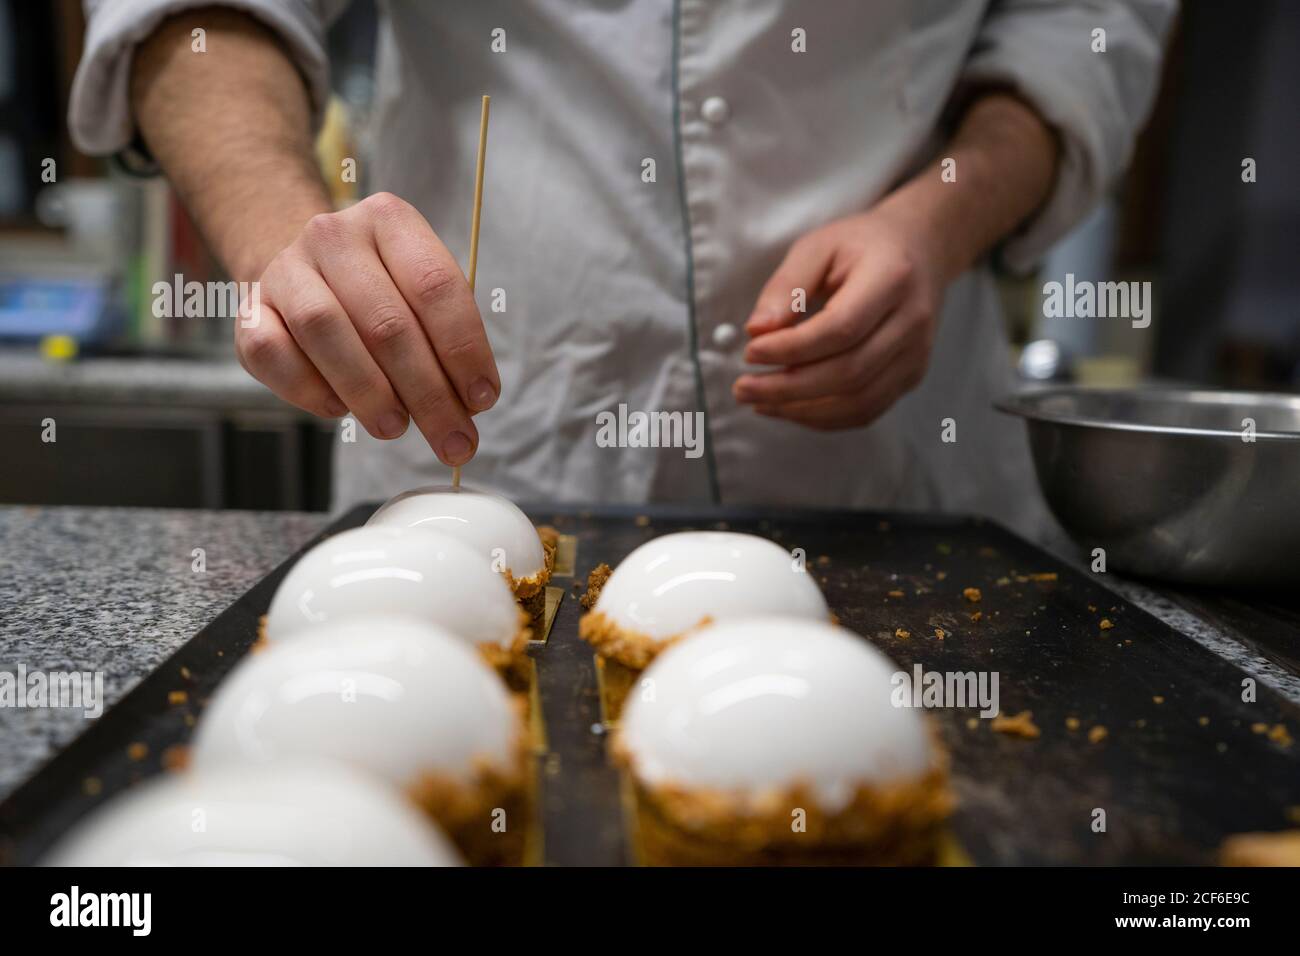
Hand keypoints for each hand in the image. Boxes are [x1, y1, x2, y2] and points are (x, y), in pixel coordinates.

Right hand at [234, 192, 498, 465]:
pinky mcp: (250, 309)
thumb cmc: (377, 288)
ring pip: (326, 333)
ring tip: (397, 428)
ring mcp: (286, 269)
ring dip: (369, 392)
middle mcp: (334, 235)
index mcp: (389, 220)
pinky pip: (274, 354)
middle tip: (453, 440)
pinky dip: (309, 389)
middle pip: (387, 322)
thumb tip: (467, 405)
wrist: (298, 264)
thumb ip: (445, 338)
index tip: (483, 399)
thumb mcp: (419, 291)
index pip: (435, 287)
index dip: (464, 350)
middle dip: (428, 393)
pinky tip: (339, 409)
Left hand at [733, 199, 947, 430]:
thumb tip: (756, 331)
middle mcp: (912, 322)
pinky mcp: (910, 376)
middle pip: (849, 372)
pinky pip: (865, 411)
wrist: (920, 252)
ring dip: (802, 409)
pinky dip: (822, 418)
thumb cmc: (862, 246)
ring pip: (858, 402)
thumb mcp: (818, 246)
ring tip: (760, 401)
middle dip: (788, 387)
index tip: (750, 352)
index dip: (792, 348)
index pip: (841, 328)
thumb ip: (787, 286)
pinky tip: (788, 407)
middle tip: (743, 387)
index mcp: (892, 279)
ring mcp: (916, 355)